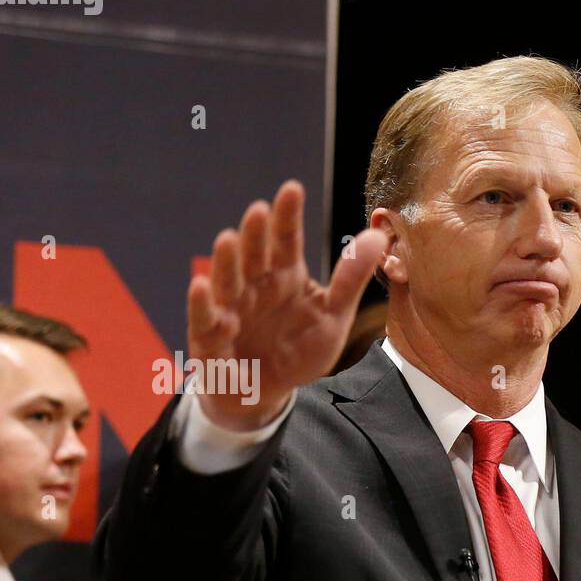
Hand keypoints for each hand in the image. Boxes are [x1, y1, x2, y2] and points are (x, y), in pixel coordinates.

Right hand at [189, 179, 387, 430]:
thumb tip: (377, 236)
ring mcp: (230, 308)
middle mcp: (255, 285)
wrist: (266, 391)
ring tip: (228, 239)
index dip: (288, 217)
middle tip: (260, 210)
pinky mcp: (210, 337)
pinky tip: (202, 286)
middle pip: (254, 255)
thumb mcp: (334, 317)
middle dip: (255, 234)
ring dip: (227, 261)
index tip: (292, 189)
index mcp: (285, 276)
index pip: (286, 241)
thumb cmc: (298, 351)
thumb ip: (351, 278)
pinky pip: (204, 319)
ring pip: (227, 281)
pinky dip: (202, 304)